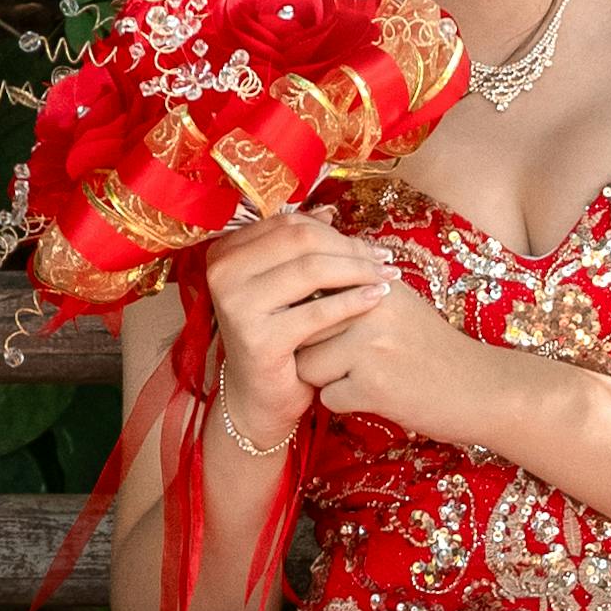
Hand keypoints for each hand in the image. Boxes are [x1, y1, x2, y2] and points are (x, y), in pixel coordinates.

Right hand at [199, 203, 402, 450]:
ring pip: (311, 269)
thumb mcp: (285, 287)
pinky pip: (317, 311)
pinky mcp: (257, 338)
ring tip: (387, 278)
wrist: (260, 397)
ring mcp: (235, 305)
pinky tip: (377, 299)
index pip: (289, 225)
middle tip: (385, 261)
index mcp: (225, 252)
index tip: (371, 246)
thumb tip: (331, 212)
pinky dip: (353, 302)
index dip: (335, 232)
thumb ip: (301, 249)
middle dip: (350, 248)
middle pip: (301, 240)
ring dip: (357, 271)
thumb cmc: (278, 337)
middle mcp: (222, 273)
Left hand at [289, 256, 488, 442]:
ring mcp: (371, 346)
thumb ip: (355, 286)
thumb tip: (301, 277)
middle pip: (302, 328)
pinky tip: (377, 396)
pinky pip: (328, 398)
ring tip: (363, 376)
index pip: (310, 290)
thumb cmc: (433, 349)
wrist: (483, 389)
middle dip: (312, 348)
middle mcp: (371, 307)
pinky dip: (346, 404)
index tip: (324, 329)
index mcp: (375, 281)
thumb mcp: (399, 303)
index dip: (307, 314)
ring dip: (327, 379)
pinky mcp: (373, 386)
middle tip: (346, 359)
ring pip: (307, 366)